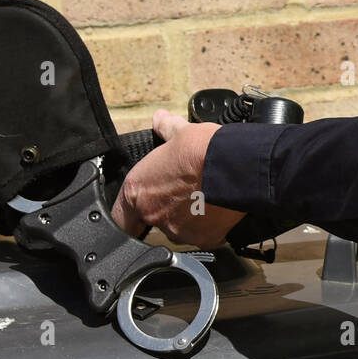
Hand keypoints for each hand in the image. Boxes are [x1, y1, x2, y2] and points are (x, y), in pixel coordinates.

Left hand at [111, 108, 245, 247]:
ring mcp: (179, 231)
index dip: (133, 209)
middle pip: (155, 219)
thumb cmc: (204, 151)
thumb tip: (160, 118)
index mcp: (139, 192)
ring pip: (180, 228)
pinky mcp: (204, 240)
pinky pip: (204, 234)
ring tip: (207, 196)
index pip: (120, 214)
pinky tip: (220, 207)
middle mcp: (154, 215)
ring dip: (190, 216)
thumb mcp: (181, 132)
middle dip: (169, 206)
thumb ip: (166, 128)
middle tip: (187, 190)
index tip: (144, 204)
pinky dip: (210, 225)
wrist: (236, 167)